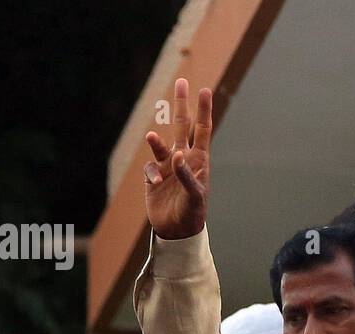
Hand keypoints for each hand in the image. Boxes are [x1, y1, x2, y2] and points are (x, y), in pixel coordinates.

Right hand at [143, 78, 211, 240]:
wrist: (177, 231)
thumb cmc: (192, 214)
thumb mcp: (194, 196)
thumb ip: (186, 175)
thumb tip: (178, 154)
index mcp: (199, 160)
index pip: (202, 130)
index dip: (203, 110)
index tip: (205, 90)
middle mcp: (183, 159)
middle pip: (182, 126)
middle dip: (182, 105)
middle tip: (182, 81)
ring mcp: (168, 166)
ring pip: (161, 144)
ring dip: (156, 141)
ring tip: (152, 137)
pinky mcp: (153, 177)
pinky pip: (149, 166)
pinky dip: (151, 171)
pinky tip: (156, 183)